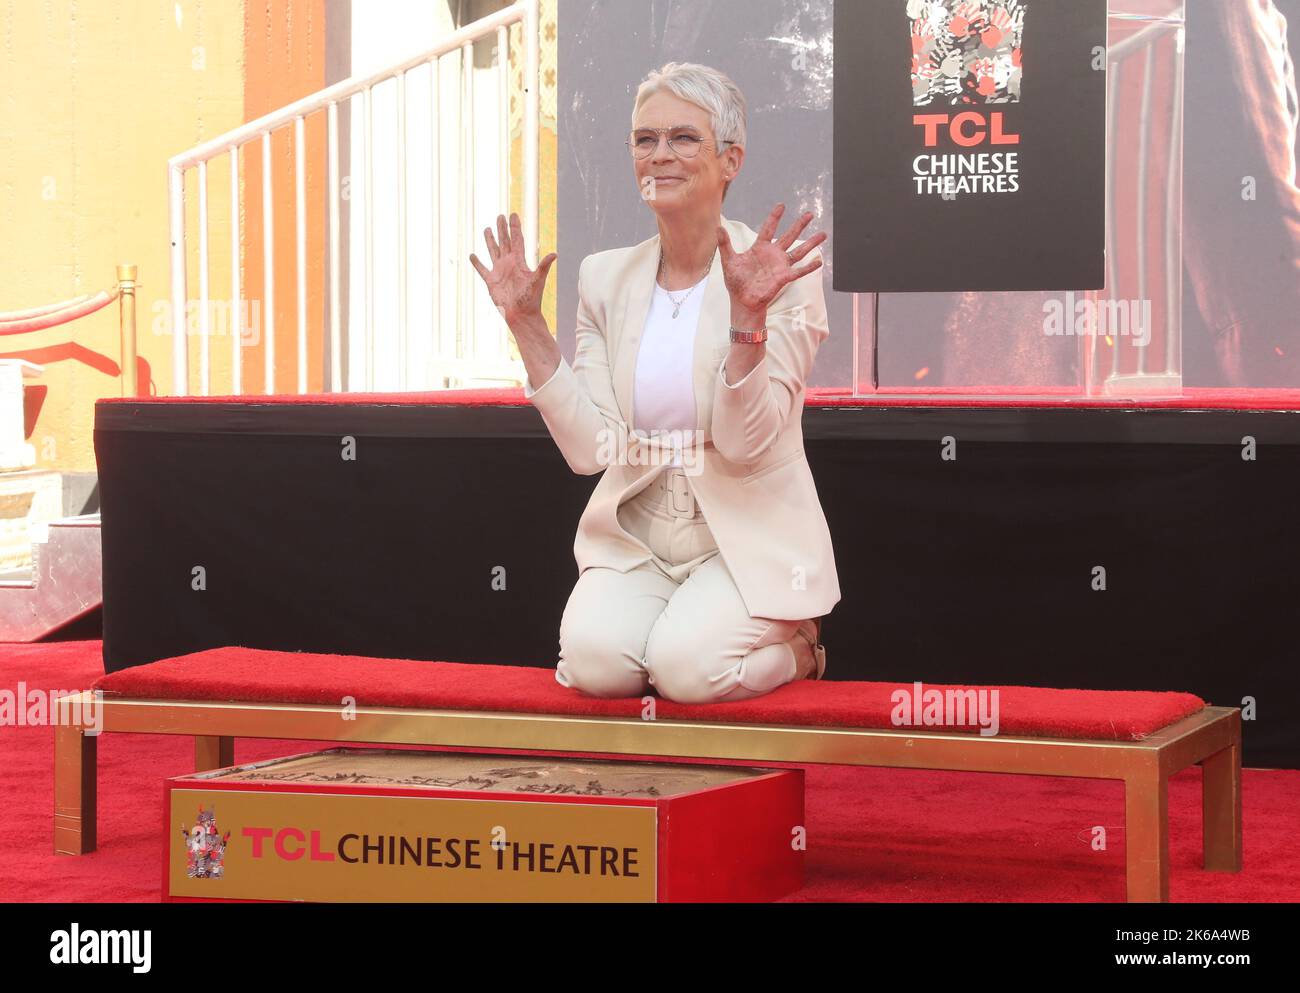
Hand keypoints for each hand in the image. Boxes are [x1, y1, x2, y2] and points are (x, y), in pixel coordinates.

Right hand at [469, 212, 556, 328]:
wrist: (521, 314)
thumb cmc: (531, 299)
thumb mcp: (538, 280)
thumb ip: (544, 266)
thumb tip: (554, 254)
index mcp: (519, 261)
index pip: (517, 239)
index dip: (515, 227)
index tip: (513, 214)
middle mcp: (509, 263)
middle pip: (505, 242)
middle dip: (502, 229)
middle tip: (500, 216)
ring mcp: (499, 271)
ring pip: (493, 251)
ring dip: (490, 240)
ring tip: (487, 229)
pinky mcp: (491, 281)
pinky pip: (481, 269)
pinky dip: (476, 263)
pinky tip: (472, 255)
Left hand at [718, 204, 827, 316]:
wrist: (742, 301)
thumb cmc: (736, 282)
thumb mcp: (729, 261)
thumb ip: (725, 244)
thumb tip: (718, 227)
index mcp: (760, 248)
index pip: (769, 228)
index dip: (775, 217)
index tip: (782, 205)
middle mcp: (773, 254)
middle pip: (789, 236)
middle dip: (799, 225)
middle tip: (809, 214)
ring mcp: (780, 265)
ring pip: (799, 251)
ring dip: (810, 243)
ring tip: (823, 234)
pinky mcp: (784, 277)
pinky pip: (799, 271)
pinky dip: (808, 267)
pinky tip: (819, 261)